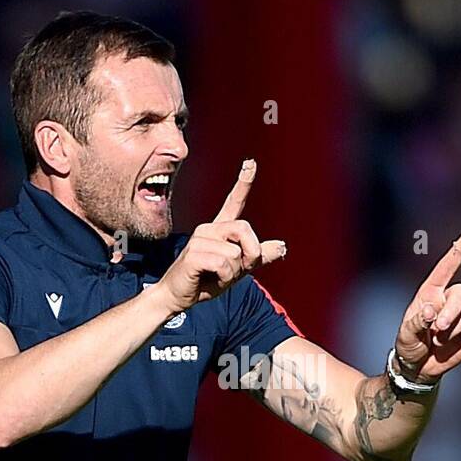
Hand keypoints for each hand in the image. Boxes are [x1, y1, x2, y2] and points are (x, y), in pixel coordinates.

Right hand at [158, 159, 286, 310]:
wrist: (177, 296)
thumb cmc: (204, 281)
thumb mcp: (237, 270)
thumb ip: (258, 257)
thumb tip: (283, 246)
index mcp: (219, 230)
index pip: (233, 203)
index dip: (244, 183)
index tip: (251, 163)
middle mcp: (209, 229)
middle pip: (245, 229)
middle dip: (249, 255)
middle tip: (234, 271)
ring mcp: (200, 239)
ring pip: (236, 254)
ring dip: (232, 273)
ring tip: (216, 277)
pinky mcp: (193, 253)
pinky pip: (224, 264)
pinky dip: (223, 278)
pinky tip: (208, 278)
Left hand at [394, 231, 460, 382]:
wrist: (417, 367)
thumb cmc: (408, 345)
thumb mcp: (405, 334)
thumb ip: (417, 322)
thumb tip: (431, 311)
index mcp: (430, 294)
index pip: (445, 269)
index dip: (457, 253)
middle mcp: (447, 301)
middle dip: (452, 310)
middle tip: (438, 327)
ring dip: (457, 327)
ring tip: (439, 341)